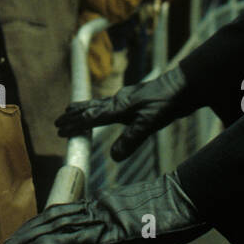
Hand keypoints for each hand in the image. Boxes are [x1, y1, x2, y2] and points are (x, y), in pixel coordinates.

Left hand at [0, 173, 206, 243]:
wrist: (193, 197)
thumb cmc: (169, 216)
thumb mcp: (135, 235)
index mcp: (102, 209)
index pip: (62, 217)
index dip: (37, 227)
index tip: (18, 238)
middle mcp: (101, 210)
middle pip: (55, 220)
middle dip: (27, 235)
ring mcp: (109, 217)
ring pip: (64, 227)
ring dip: (34, 239)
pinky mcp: (121, 227)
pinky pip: (86, 236)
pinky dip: (62, 242)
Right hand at [54, 66, 198, 159]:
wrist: (185, 85)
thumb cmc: (168, 102)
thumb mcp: (150, 123)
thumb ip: (131, 140)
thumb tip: (113, 157)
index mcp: (119, 106)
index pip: (91, 117)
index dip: (75, 125)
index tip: (60, 131)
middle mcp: (120, 100)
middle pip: (91, 108)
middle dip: (74, 116)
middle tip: (58, 121)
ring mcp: (128, 99)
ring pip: (100, 105)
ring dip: (85, 110)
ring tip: (73, 112)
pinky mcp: (136, 100)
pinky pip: (111, 105)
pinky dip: (100, 109)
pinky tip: (106, 111)